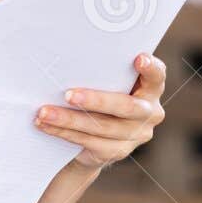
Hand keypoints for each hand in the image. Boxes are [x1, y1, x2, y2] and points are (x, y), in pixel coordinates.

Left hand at [34, 52, 166, 170]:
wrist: (94, 138)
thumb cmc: (100, 95)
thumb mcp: (107, 81)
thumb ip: (103, 70)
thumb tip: (69, 51)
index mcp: (150, 89)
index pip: (157, 76)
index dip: (151, 68)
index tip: (139, 59)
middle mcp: (149, 113)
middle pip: (126, 106)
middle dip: (95, 100)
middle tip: (68, 94)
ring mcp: (135, 135)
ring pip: (101, 127)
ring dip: (68, 119)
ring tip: (44, 112)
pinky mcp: (117, 151)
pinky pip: (88, 142)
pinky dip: (63, 132)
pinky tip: (45, 125)